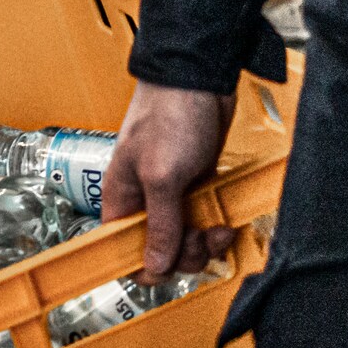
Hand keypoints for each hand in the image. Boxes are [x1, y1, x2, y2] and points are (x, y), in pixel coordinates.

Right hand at [102, 82, 237, 285]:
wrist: (200, 80)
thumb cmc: (170, 116)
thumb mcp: (162, 176)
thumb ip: (160, 224)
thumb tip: (154, 265)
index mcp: (120, 198)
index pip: (122, 248)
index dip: (145, 264)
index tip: (171, 267)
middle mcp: (143, 199)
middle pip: (159, 249)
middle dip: (186, 252)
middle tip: (202, 236)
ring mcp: (171, 193)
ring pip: (185, 239)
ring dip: (206, 241)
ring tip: (220, 227)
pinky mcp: (195, 184)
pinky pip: (203, 220)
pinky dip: (217, 225)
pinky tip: (226, 219)